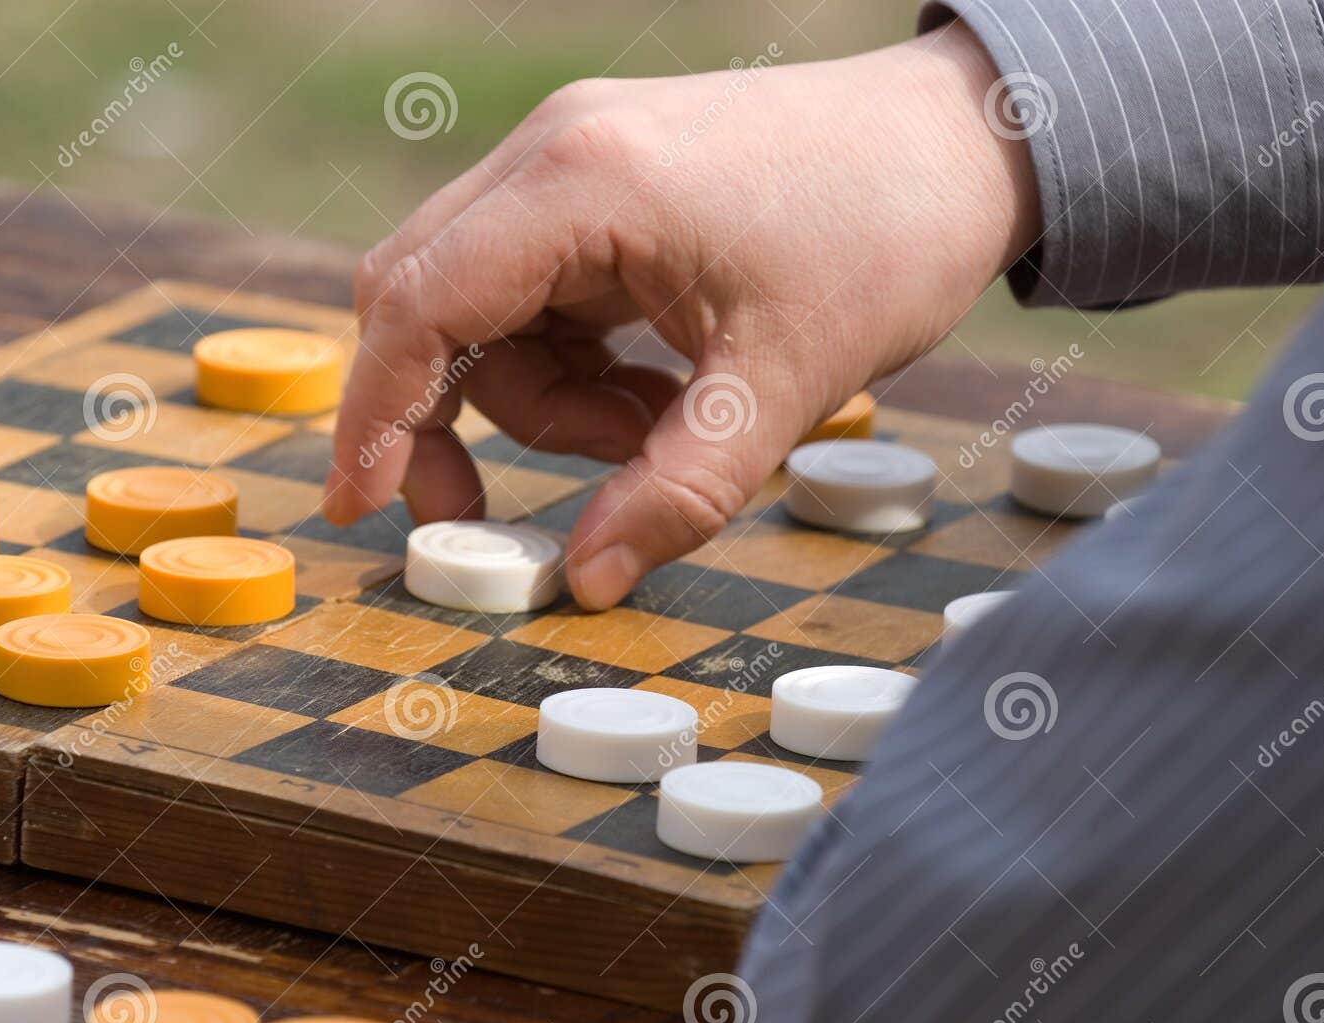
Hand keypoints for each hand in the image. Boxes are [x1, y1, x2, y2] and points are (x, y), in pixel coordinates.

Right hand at [324, 21, 1038, 608]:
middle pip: (422, 297)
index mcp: (580, 182)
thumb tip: (588, 581)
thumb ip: (676, 491)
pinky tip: (657, 389)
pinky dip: (570, 362)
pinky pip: (534, 292)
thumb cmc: (886, 235)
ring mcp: (574, 160)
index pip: (418, 303)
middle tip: (483, 515)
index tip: (358, 506)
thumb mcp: (783, 383)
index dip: (374, 414)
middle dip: (445, 416)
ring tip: (659, 427)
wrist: (965, 141)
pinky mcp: (601, 182)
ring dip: (540, 398)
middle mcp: (553, 153)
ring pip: (480, 308)